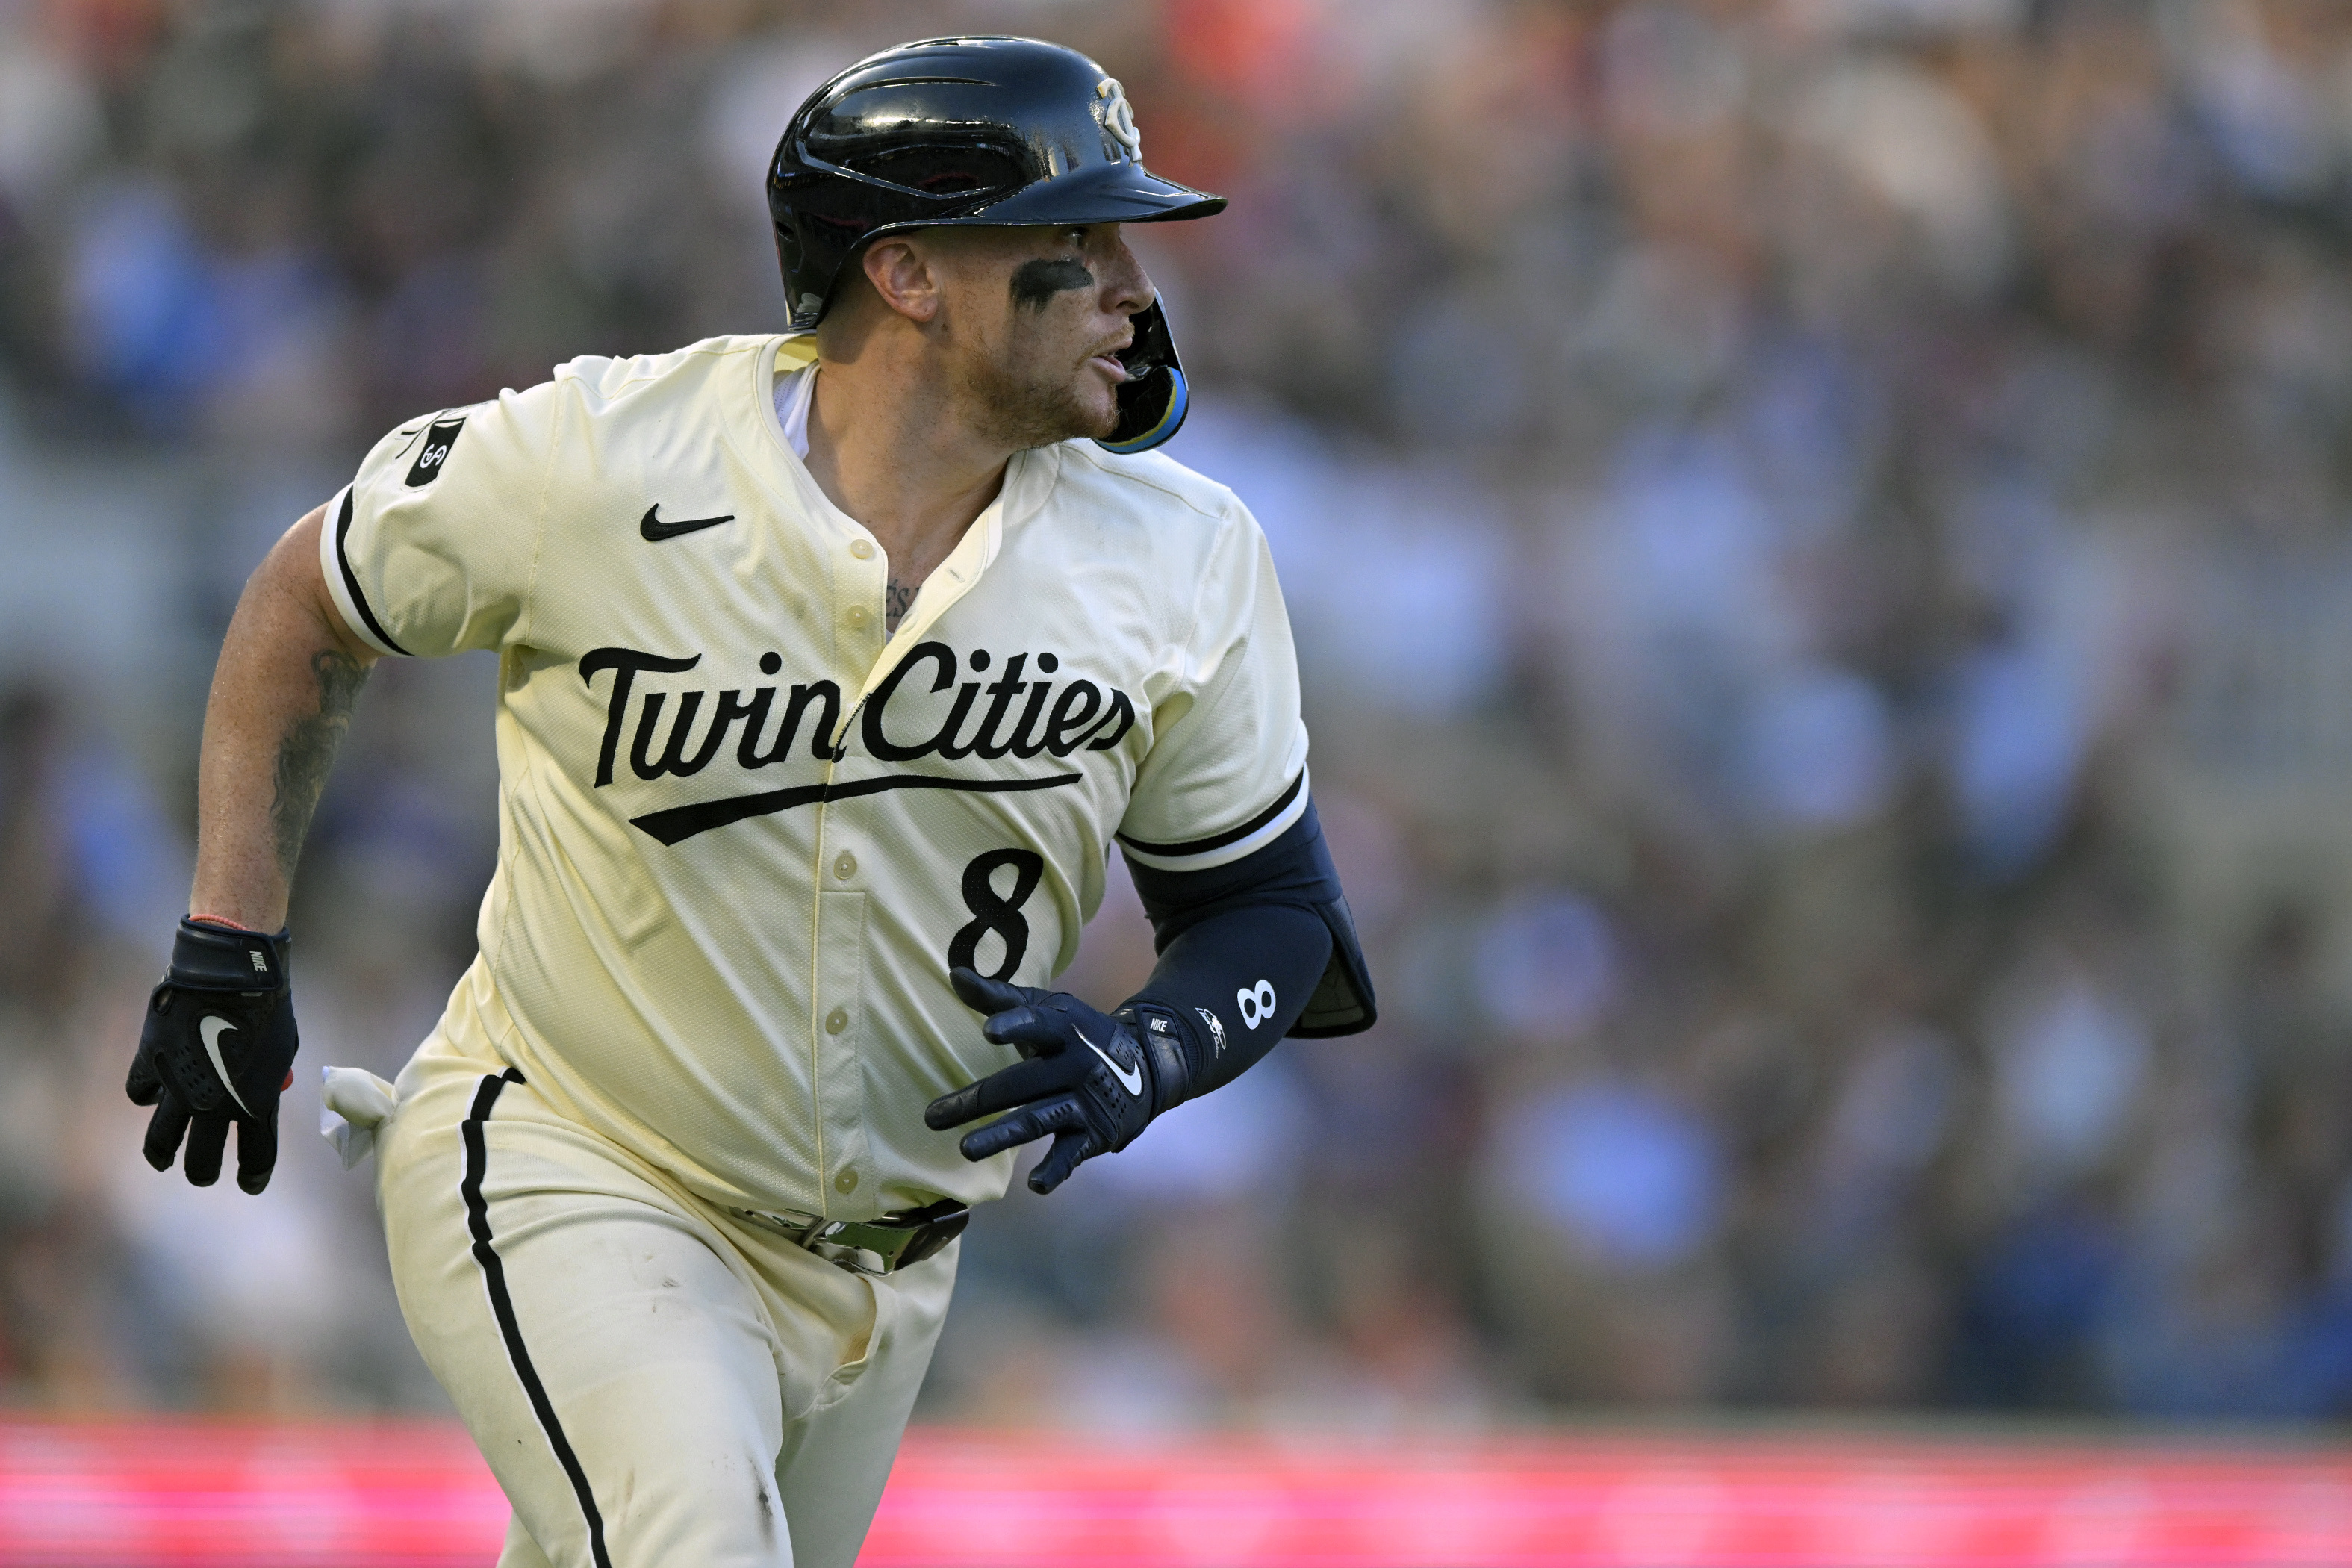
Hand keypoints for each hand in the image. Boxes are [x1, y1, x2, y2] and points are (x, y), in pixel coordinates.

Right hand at [126, 920, 298, 1193]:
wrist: (233, 972)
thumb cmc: (269, 1006)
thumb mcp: (282, 1050)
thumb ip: (269, 1079)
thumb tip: (265, 1092)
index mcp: (257, 1104)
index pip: (257, 1157)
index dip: (254, 1176)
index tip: (250, 1184)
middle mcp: (215, 1106)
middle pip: (201, 1162)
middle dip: (203, 1172)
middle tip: (205, 1175)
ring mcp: (178, 1088)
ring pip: (160, 1143)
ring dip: (163, 1155)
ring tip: (165, 1160)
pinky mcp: (151, 1064)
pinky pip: (139, 1093)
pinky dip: (146, 1094)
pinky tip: (152, 1093)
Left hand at [925, 968, 1163, 1193]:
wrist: (1149, 1066)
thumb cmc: (1079, 1034)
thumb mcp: (1050, 1010)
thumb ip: (1000, 998)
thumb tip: (953, 974)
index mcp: (1065, 1029)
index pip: (1039, 1026)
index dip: (1016, 1027)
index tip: (989, 1032)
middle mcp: (1076, 1065)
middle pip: (1021, 1084)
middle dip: (976, 1100)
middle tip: (932, 1117)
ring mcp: (1085, 1101)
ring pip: (1039, 1119)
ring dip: (1002, 1135)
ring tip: (966, 1149)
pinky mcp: (1094, 1133)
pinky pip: (1072, 1153)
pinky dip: (1057, 1170)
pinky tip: (1036, 1185)